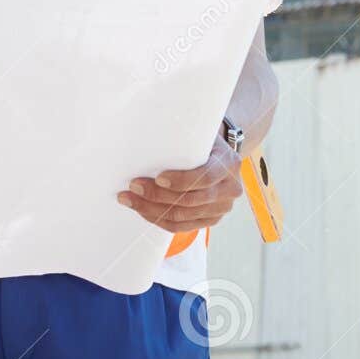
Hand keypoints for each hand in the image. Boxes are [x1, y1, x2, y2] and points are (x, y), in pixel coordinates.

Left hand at [118, 133, 243, 232]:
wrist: (220, 154)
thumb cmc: (202, 140)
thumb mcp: (200, 133)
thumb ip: (183, 135)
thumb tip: (146, 131)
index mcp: (228, 163)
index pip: (205, 177)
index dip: (181, 181)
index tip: (158, 177)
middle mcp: (230, 189)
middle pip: (190, 200)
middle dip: (157, 196)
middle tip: (133, 187)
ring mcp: (221, 208)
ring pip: (182, 217)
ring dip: (151, 210)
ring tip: (129, 199)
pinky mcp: (211, 220)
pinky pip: (182, 227)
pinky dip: (159, 220)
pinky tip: (142, 211)